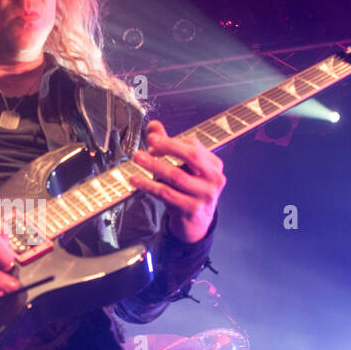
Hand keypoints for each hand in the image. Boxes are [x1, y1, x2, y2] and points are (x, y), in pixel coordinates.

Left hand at [130, 119, 225, 243]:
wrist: (197, 223)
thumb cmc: (189, 191)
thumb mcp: (182, 168)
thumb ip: (169, 146)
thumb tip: (153, 125)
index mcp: (214, 165)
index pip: (194, 146)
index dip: (172, 142)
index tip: (153, 141)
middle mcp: (214, 179)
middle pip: (191, 157)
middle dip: (169, 146)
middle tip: (150, 141)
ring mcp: (205, 196)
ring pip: (176, 176)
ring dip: (154, 165)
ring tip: (137, 158)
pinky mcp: (192, 209)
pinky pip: (167, 194)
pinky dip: (149, 185)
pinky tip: (136, 180)